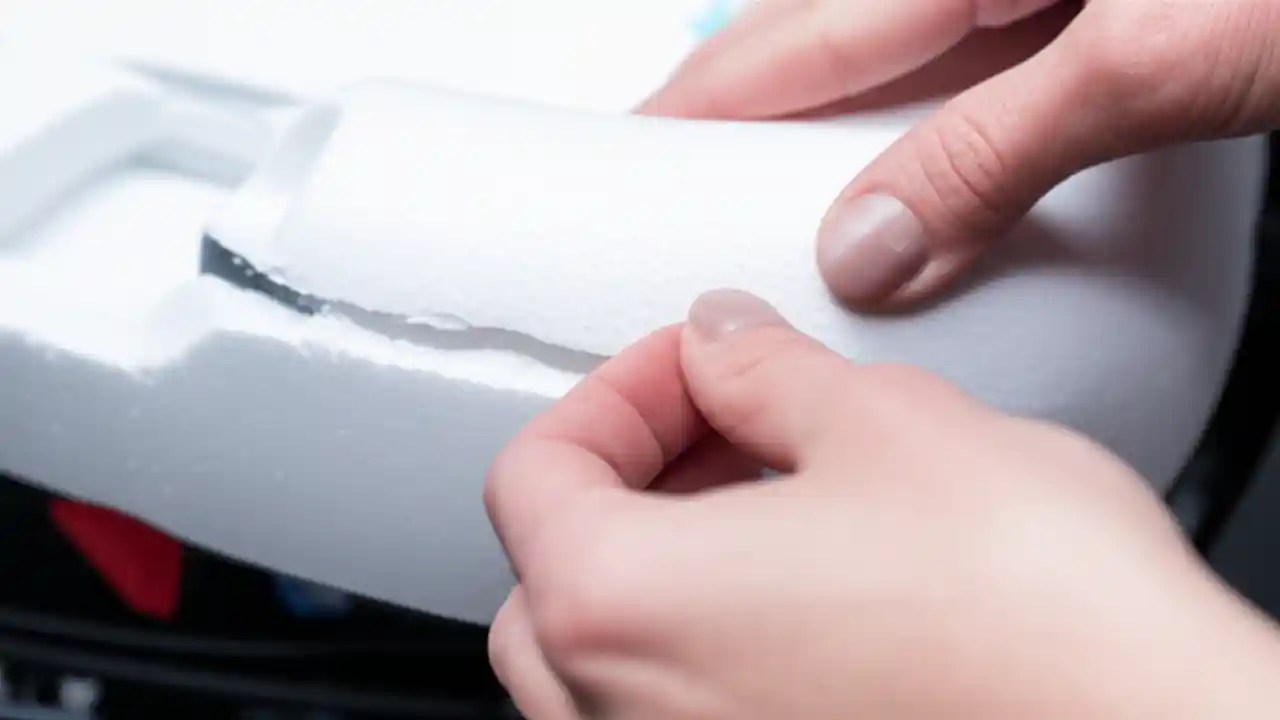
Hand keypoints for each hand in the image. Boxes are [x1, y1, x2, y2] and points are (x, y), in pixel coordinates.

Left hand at [484, 288, 1279, 718]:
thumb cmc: (1038, 630)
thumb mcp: (885, 425)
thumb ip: (763, 370)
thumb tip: (720, 344)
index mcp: (616, 606)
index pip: (535, 471)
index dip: (615, 390)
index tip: (684, 366)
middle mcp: (622, 716)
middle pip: (554, 567)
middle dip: (631, 475)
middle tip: (722, 423)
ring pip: (609, 653)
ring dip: (664, 559)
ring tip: (773, 501)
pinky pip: (680, 707)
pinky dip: (709, 639)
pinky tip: (808, 593)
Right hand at [640, 0, 1279, 309]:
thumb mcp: (1164, 53)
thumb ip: (999, 151)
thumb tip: (875, 243)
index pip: (787, 40)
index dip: (702, 104)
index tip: (635, 160)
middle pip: (822, 36)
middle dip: (744, 107)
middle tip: (684, 176)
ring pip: (894, 50)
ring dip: (829, 121)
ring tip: (773, 182)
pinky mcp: (1091, 3)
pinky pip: (967, 61)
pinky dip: (924, 119)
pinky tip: (914, 156)